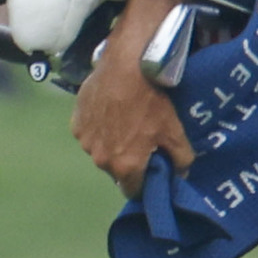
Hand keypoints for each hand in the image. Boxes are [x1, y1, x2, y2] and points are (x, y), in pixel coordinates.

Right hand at [69, 39, 194, 198]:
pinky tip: (108, 111)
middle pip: (115, 170)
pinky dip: (97, 128)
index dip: (143, 183)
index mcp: (124, 166)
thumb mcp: (174, 130)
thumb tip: (181, 173)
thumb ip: (181, 158)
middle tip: (138, 139)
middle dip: (126, 161)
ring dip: (109, 144)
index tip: (150, 169)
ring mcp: (85, 141)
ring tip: (122, 122)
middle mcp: (100, 159)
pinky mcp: (75, 123)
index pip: (132, 191)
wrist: (125, 66)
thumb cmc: (151, 101)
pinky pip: (88, 134)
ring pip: (100, 151)